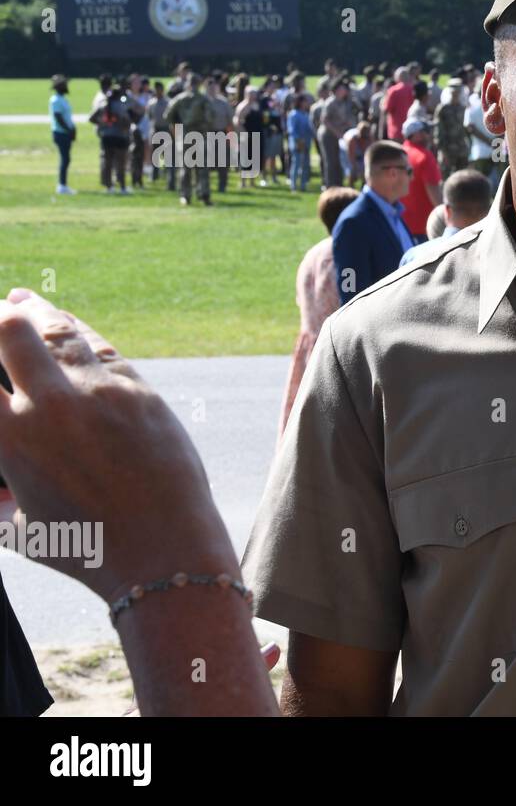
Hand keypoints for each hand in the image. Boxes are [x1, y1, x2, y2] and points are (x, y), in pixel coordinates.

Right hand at [0, 289, 239, 603]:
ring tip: (20, 301)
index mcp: (9, 440)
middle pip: (10, 329)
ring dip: (35, 312)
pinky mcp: (138, 389)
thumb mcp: (19, 530)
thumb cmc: (87, 549)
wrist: (165, 548)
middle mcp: (49, 406)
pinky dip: (76, 332)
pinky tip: (66, 324)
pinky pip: (99, 346)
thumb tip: (0, 487)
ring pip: (59, 329)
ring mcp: (98, 392)